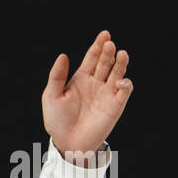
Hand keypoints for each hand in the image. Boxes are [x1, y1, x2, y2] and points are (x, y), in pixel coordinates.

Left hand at [41, 30, 133, 157]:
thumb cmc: (57, 121)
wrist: (67, 142)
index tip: (104, 34)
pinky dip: (125, 84)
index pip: (92, 58)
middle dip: (108, 52)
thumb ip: (57, 76)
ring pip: (117, 73)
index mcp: (81, 78)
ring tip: (121, 53)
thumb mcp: (52, 96)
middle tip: (109, 44)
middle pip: (106, 62)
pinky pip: (124, 91)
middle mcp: (96, 83)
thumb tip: (63, 55)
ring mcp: (107, 93)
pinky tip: (119, 80)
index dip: (98, 45)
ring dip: (121, 63)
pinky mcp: (115, 105)